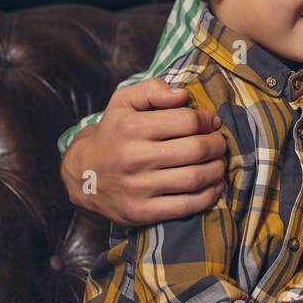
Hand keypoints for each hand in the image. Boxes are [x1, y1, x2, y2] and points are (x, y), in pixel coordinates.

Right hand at [60, 78, 226, 224]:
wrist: (83, 175)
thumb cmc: (113, 133)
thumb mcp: (124, 102)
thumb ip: (152, 89)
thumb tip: (183, 95)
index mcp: (132, 128)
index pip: (187, 121)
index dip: (207, 120)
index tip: (212, 122)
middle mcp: (135, 158)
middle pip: (196, 149)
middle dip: (217, 144)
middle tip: (219, 143)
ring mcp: (138, 188)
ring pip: (195, 178)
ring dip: (217, 169)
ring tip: (219, 162)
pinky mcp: (142, 212)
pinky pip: (186, 206)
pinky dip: (209, 196)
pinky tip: (214, 186)